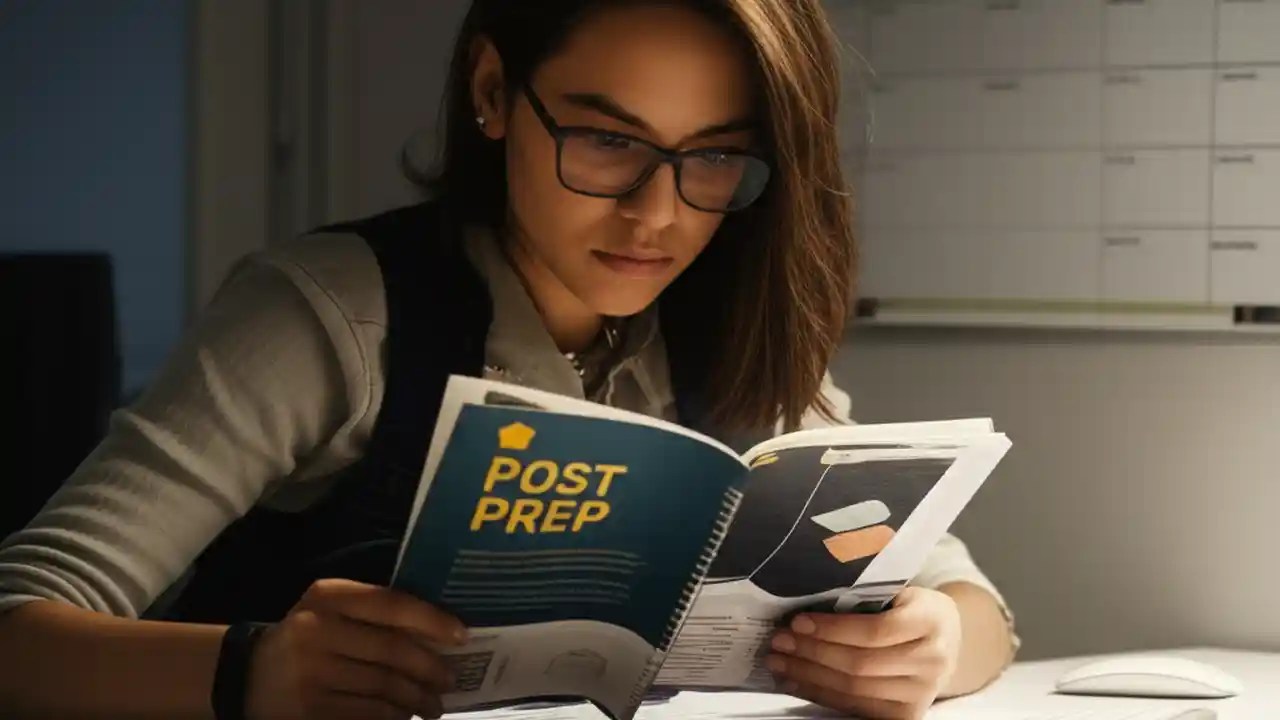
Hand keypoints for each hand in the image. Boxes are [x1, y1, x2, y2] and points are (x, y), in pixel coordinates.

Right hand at [244, 579, 466, 719]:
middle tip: (450, 680)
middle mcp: (316, 630)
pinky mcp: (310, 710)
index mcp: (327, 596)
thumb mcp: (330, 610)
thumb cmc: (307, 637)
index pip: (391, 604)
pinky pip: (367, 715)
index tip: (461, 636)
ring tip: (433, 706)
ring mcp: (311, 673)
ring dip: (416, 700)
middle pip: (392, 651)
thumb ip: (376, 613)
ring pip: (383, 688)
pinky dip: (393, 718)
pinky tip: (403, 717)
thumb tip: (441, 634)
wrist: (248, 675)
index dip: (432, 621)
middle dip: (430, 669)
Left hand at [766, 587, 961, 719]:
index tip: (797, 621)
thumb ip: (864, 596)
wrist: (948, 639)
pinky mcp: (907, 714)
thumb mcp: (899, 591)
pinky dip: (821, 695)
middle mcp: (932, 660)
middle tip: (778, 642)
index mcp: (931, 620)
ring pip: (854, 690)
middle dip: (812, 653)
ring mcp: (922, 692)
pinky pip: (856, 708)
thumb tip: (804, 603)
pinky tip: (796, 683)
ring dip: (809, 677)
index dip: (832, 629)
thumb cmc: (912, 608)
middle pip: (860, 664)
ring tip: (778, 663)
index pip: (875, 631)